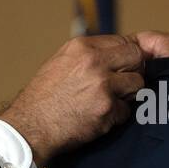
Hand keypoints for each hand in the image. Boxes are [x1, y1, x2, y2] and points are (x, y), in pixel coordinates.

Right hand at [0, 31, 168, 165]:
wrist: (31, 126)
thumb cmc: (44, 98)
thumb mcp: (62, 62)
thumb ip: (91, 55)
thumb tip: (119, 53)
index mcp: (82, 47)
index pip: (125, 41)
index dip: (130, 55)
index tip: (129, 65)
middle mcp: (94, 61)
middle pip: (137, 58)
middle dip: (134, 71)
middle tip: (121, 85)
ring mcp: (102, 84)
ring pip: (138, 83)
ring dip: (127, 95)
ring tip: (107, 101)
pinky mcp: (107, 108)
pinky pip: (127, 110)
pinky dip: (117, 116)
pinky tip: (99, 117)